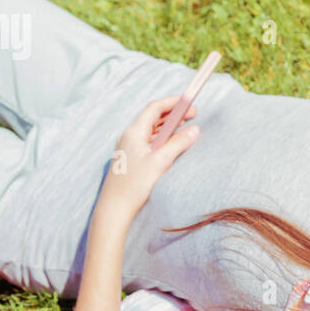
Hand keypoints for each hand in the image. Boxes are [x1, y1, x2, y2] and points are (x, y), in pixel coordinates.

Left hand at [97, 96, 199, 216]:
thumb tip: (194, 130)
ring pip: (152, 129)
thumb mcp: (160, 162)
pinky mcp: (131, 158)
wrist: (115, 207)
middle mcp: (129, 136)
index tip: (189, 102)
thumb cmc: (134, 185)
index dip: (173, 103)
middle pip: (153, 117)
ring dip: (169, 126)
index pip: (154, 108)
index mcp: (134, 132)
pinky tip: (172, 143)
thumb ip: (178, 143)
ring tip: (186, 126)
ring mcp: (129, 147)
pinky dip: (163, 138)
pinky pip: (149, 141)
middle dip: (174, 114)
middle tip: (193, 114)